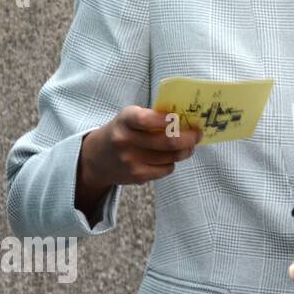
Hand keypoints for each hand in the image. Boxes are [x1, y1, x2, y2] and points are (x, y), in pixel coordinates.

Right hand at [80, 105, 202, 187]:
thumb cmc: (123, 132)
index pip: (148, 119)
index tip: (183, 119)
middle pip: (169, 141)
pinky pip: (166, 169)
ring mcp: (131, 161)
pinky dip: (172, 162)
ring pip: (171, 156)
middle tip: (198, 134)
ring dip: (186, 151)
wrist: (96, 159)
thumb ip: (153, 117)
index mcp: (125, 120)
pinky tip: (169, 158)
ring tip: (189, 146)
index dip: (169, 120)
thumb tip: (188, 119)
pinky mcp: (136, 176)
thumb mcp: (130, 118)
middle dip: (190, 138)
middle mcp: (125, 140)